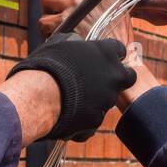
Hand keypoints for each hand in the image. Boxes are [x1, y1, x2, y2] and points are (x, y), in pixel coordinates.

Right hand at [7, 38, 136, 141]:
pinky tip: (64, 117)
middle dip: (116, 79)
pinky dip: (80, 121)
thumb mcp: (60, 44)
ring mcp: (107, 101)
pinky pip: (90, 122)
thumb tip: (75, 44)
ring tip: (68, 100)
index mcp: (106, 53)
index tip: (101, 58)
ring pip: (106, 101)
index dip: (110, 54)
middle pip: (127, 77)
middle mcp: (113, 77)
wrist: (38, 95)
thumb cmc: (46, 65)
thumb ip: (75, 44)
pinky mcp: (96, 122)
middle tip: (98, 81)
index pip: (119, 50)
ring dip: (93, 101)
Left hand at [38, 0, 133, 48]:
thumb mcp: (119, 11)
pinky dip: (47, 32)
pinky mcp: (64, 22)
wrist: (120, 61)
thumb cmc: (118, 40)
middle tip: (59, 11)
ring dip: (49, 12)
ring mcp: (76, 5)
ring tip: (57, 25)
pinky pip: (43, 21)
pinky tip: (57, 39)